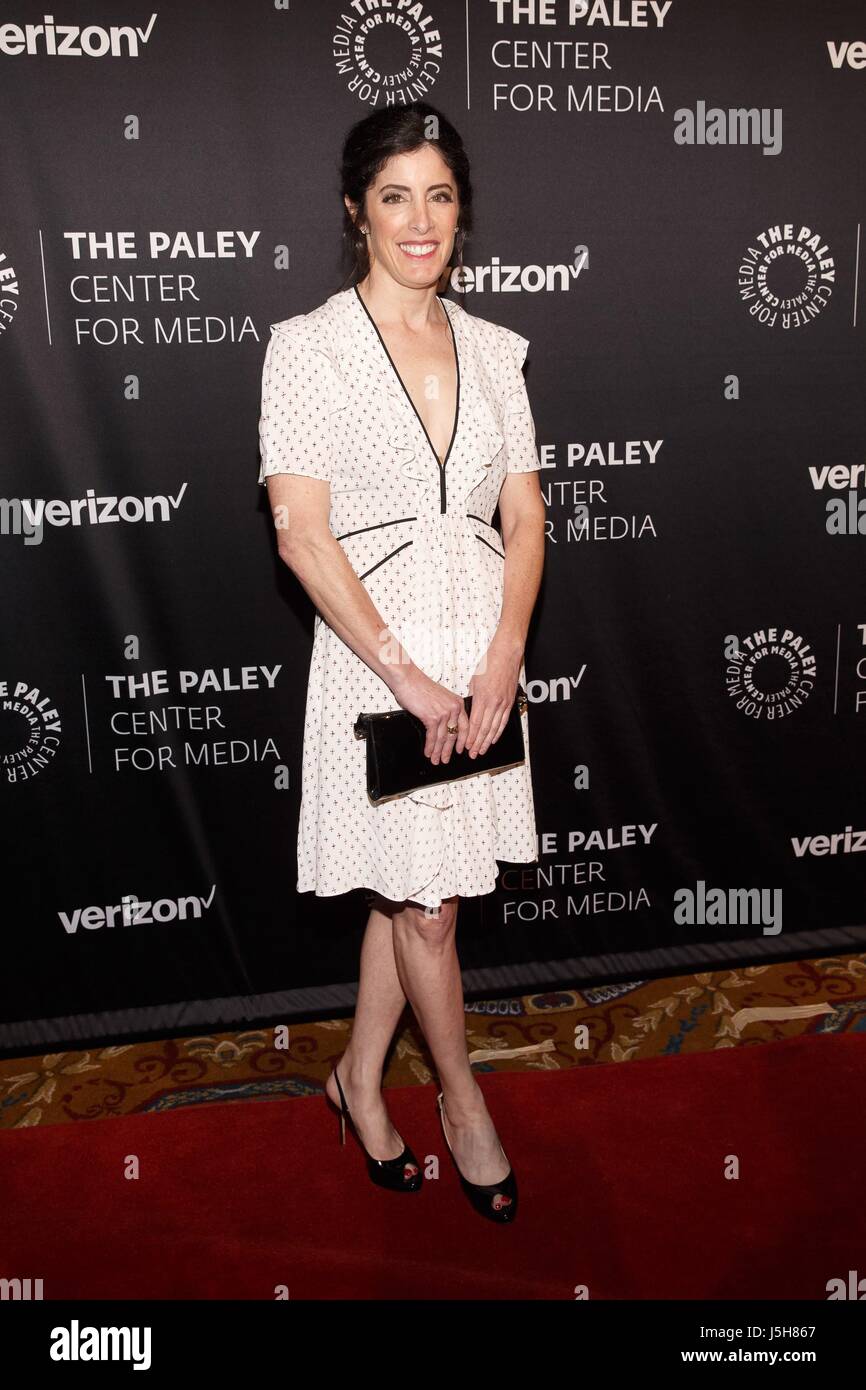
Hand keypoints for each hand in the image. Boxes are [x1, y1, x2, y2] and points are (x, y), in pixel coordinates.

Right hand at [391, 670, 468, 765]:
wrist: (408, 679)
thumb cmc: (420, 686)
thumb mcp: (440, 697)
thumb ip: (445, 710)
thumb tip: (443, 726)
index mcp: (458, 703)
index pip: (465, 726)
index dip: (463, 740)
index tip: (461, 750)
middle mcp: (454, 708)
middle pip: (454, 735)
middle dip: (450, 750)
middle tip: (447, 759)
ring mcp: (444, 713)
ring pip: (443, 738)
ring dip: (439, 752)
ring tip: (436, 760)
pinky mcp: (432, 717)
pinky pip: (432, 737)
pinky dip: (430, 747)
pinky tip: (428, 753)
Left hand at [464, 639, 522, 757]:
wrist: (506, 655)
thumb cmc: (489, 664)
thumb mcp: (474, 680)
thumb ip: (472, 697)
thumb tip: (469, 710)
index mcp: (482, 697)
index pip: (474, 723)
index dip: (470, 737)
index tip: (465, 746)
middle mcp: (493, 702)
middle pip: (484, 729)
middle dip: (477, 743)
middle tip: (472, 754)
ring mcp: (503, 703)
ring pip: (495, 728)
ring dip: (487, 741)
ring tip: (482, 751)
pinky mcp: (510, 702)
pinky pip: (504, 721)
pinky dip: (498, 732)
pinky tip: (494, 739)